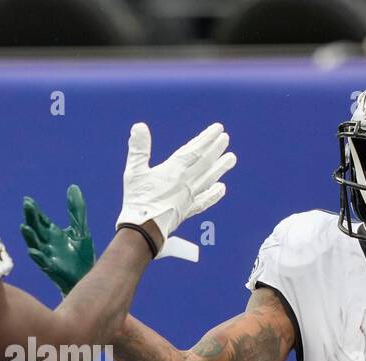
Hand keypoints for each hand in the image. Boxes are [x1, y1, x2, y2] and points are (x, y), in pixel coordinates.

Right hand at [21, 184, 94, 295]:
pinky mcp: (52, 268)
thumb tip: (73, 187)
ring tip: (24, 227)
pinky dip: (37, 257)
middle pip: (36, 228)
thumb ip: (76, 211)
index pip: (40, 220)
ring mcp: (48, 256)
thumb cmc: (81, 254)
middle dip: (31, 218)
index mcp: (52, 233)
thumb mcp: (81, 229)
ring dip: (29, 236)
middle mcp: (47, 243)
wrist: (87, 276)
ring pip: (35, 245)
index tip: (28, 200)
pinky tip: (33, 251)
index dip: (35, 211)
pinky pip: (42, 262)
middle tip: (27, 205)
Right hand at [115, 121, 234, 239]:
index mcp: (174, 171)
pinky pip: (205, 201)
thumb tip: (139, 126)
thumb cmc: (137, 200)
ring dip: (221, 168)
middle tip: (226, 139)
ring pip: (209, 179)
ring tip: (232, 158)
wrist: (143, 230)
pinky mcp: (188, 211)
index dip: (206, 138)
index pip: (194, 150)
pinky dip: (214, 194)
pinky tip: (222, 188)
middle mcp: (186, 182)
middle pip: (205, 162)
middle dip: (216, 149)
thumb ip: (138, 149)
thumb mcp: (133, 172)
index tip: (218, 129)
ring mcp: (189, 197)